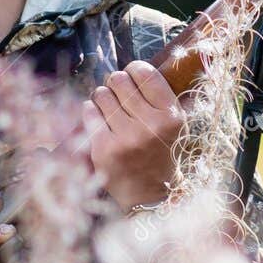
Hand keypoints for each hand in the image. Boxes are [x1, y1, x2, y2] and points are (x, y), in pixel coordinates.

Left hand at [81, 60, 184, 212]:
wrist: (149, 196)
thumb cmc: (160, 154)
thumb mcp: (174, 126)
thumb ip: (160, 97)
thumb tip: (135, 67)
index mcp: (171, 116)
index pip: (145, 73)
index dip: (134, 69)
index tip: (132, 76)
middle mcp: (150, 125)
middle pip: (119, 80)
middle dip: (115, 83)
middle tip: (118, 94)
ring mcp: (125, 138)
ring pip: (101, 94)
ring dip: (102, 97)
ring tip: (109, 110)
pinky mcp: (104, 149)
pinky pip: (89, 112)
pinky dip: (91, 112)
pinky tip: (100, 121)